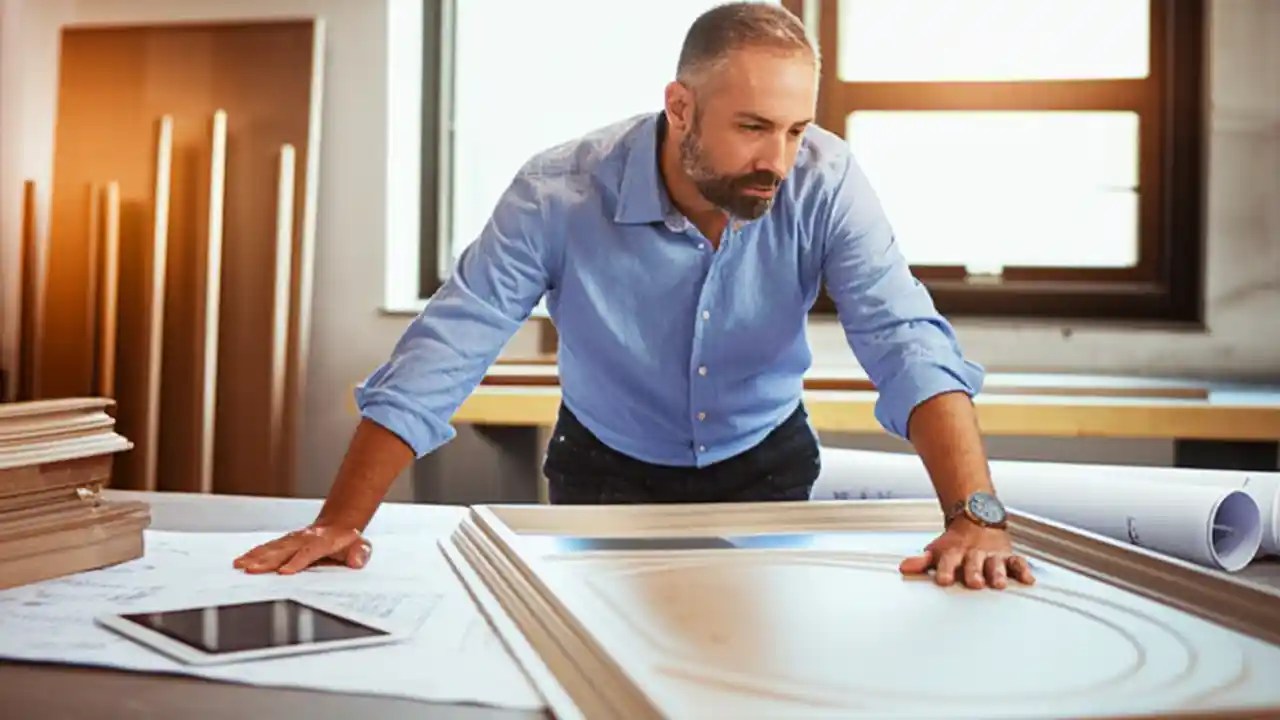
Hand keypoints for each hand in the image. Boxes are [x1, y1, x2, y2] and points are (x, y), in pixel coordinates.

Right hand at [233, 524, 370, 574]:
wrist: (339, 526)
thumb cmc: (348, 541)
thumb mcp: (361, 546)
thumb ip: (360, 553)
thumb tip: (356, 560)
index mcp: (324, 541)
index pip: (309, 552)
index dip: (297, 562)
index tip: (285, 572)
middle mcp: (305, 538)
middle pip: (285, 550)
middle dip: (267, 560)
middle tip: (251, 569)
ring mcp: (294, 539)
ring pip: (273, 548)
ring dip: (256, 557)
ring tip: (241, 565)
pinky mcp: (285, 542)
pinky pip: (268, 547)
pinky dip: (254, 553)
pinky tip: (242, 560)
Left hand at [899, 518, 1034, 589]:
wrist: (976, 518)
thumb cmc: (955, 543)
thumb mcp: (937, 550)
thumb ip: (922, 562)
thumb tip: (903, 568)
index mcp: (954, 553)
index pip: (948, 562)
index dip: (946, 570)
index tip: (944, 579)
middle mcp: (974, 554)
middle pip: (973, 564)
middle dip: (974, 572)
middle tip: (975, 582)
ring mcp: (992, 555)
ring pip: (996, 564)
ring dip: (998, 572)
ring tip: (999, 583)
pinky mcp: (1008, 556)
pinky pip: (1018, 562)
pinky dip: (1023, 570)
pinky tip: (1027, 580)